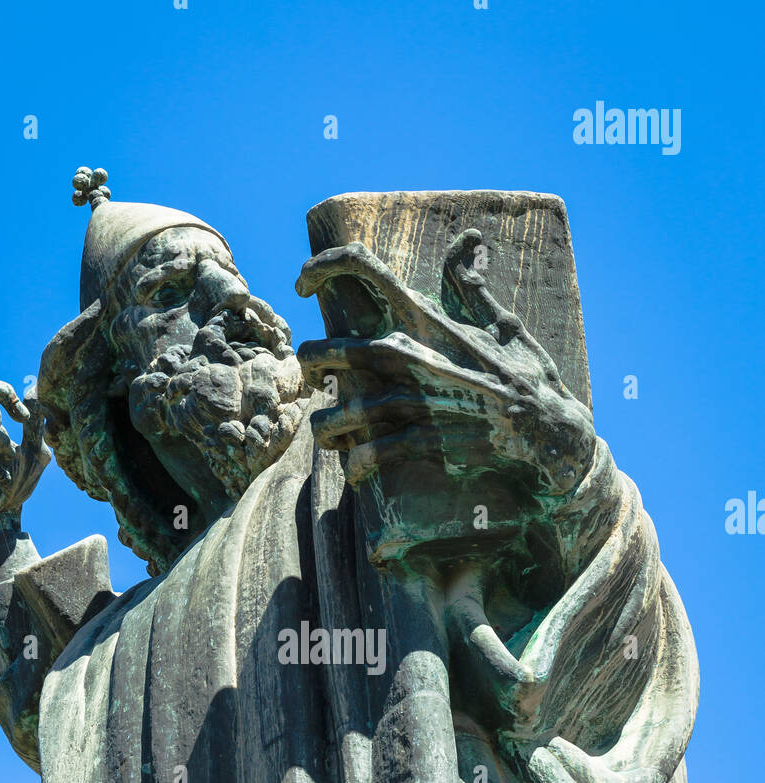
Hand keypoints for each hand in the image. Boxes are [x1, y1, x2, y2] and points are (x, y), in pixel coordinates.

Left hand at [296, 232, 594, 495]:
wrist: (551, 432)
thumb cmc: (526, 377)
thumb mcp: (503, 323)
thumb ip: (471, 286)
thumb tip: (467, 243)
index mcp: (430, 319)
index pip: (366, 269)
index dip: (324, 265)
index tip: (302, 282)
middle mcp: (418, 355)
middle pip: (338, 349)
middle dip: (312, 362)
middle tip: (310, 375)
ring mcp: (422, 400)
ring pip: (347, 411)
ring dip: (326, 426)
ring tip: (326, 433)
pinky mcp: (429, 441)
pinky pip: (373, 453)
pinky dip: (356, 464)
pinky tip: (353, 469)